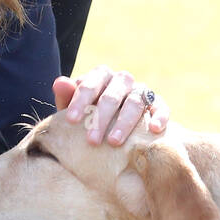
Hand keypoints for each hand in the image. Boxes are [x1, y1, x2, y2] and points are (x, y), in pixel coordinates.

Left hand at [53, 68, 167, 145]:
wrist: (114, 123)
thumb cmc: (89, 115)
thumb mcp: (75, 108)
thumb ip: (67, 97)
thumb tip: (59, 83)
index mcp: (101, 76)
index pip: (90, 84)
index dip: (80, 101)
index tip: (72, 121)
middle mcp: (122, 80)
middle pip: (112, 95)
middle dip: (101, 118)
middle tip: (91, 141)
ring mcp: (140, 90)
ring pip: (135, 102)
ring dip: (124, 122)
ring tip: (114, 143)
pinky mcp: (156, 103)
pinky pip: (161, 106)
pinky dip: (159, 116)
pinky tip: (154, 129)